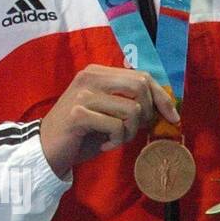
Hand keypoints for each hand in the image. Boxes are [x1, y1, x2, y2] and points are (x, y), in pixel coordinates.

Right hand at [39, 64, 179, 177]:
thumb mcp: (106, 109)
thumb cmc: (81, 131)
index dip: (162, 96)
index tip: (172, 117)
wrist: (46, 148)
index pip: (141, 75)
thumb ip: (127, 99)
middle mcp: (89, 77)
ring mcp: (83, 94)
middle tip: (135, 130)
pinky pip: (117, 127)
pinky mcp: (79, 114)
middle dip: (148, 113)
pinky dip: (116, 141)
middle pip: (140, 86)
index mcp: (97, 72)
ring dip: (130, 131)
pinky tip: (103, 144)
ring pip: (133, 109)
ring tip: (115, 138)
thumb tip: (165, 102)